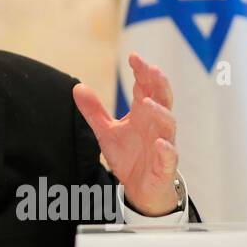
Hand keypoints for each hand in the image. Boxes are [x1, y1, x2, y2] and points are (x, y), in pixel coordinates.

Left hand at [72, 52, 179, 215]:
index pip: (146, 87)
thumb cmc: (129, 155)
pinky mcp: (165, 165)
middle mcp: (156, 125)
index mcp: (144, 114)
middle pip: (162, 99)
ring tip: (146, 102)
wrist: (140, 190)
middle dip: (158, 83)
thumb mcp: (107, 132)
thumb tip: (77, 87)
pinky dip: (166, 149)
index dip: (142, 72)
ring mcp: (163, 144)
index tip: (134, 56)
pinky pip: (169, 156)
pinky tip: (160, 143)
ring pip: (168, 124)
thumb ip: (94, 111)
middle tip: (151, 69)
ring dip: (159, 112)